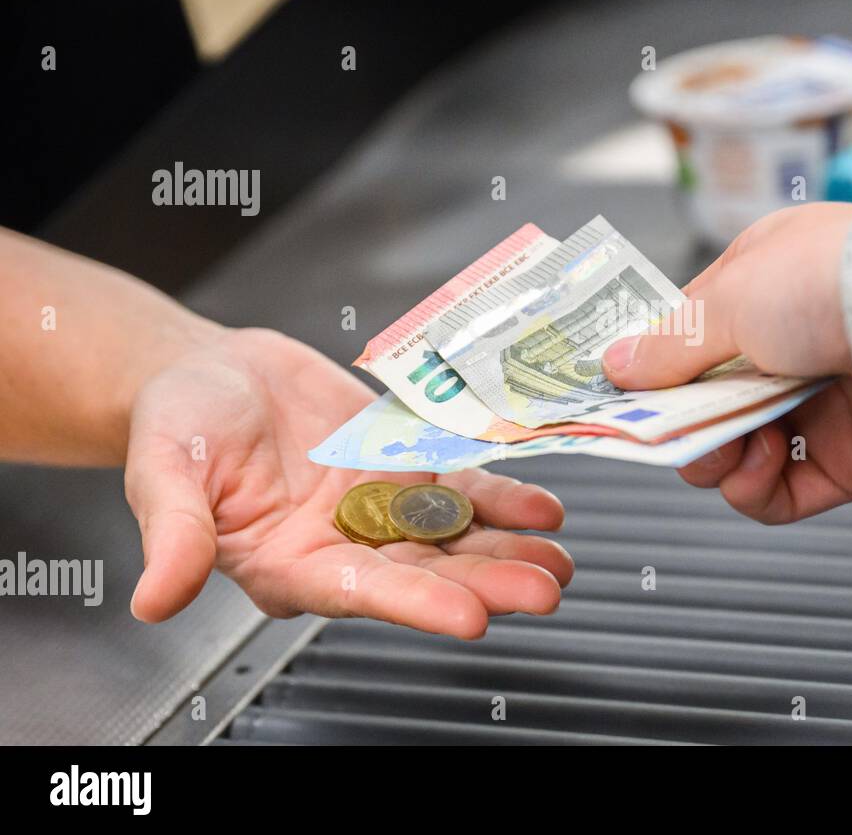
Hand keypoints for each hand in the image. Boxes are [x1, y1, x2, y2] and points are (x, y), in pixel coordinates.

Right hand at [124, 328, 571, 637]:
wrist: (213, 373)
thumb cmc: (179, 424)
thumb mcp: (164, 472)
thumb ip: (174, 535)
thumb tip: (155, 599)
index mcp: (286, 563)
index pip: (357, 593)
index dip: (414, 605)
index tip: (470, 617)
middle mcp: (343, 545)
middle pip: (422, 573)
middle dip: (485, 582)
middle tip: (542, 589)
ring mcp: (379, 509)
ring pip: (452, 538)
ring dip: (506, 549)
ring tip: (558, 561)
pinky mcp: (403, 469)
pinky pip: (460, 487)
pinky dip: (501, 496)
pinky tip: (542, 507)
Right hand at [602, 203, 851, 523]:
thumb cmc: (831, 282)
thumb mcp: (730, 298)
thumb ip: (670, 344)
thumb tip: (616, 365)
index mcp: (762, 285)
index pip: (689, 336)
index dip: (653, 368)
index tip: (617, 396)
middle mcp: (788, 345)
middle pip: (703, 403)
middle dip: (676, 424)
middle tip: (663, 431)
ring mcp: (814, 405)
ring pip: (731, 454)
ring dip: (713, 457)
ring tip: (733, 442)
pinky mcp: (840, 462)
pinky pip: (775, 495)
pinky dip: (754, 487)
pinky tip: (764, 461)